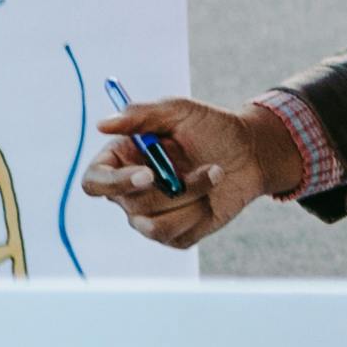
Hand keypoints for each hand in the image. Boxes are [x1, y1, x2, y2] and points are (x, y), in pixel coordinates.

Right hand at [79, 92, 297, 247]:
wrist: (251, 153)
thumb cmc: (211, 127)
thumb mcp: (179, 110)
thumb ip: (142, 115)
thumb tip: (102, 124)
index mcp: (122, 160)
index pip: (95, 182)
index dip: (114, 183)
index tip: (147, 174)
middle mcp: (131, 191)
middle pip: (130, 204)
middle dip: (175, 187)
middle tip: (212, 166)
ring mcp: (150, 216)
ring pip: (153, 225)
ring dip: (193, 197)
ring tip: (216, 174)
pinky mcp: (174, 234)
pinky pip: (175, 236)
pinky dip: (200, 214)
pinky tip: (212, 197)